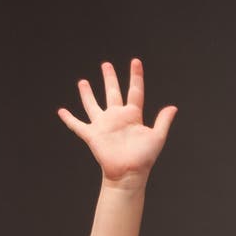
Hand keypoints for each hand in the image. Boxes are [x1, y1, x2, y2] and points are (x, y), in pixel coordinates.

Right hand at [57, 58, 177, 184]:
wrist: (129, 174)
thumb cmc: (144, 158)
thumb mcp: (157, 137)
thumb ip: (163, 121)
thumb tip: (173, 107)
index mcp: (133, 115)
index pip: (135, 91)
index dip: (136, 76)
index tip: (136, 62)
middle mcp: (117, 117)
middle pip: (112, 92)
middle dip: (109, 78)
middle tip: (106, 65)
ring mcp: (103, 125)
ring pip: (93, 105)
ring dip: (87, 94)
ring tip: (82, 82)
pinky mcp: (92, 135)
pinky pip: (77, 125)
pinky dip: (69, 119)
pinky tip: (61, 111)